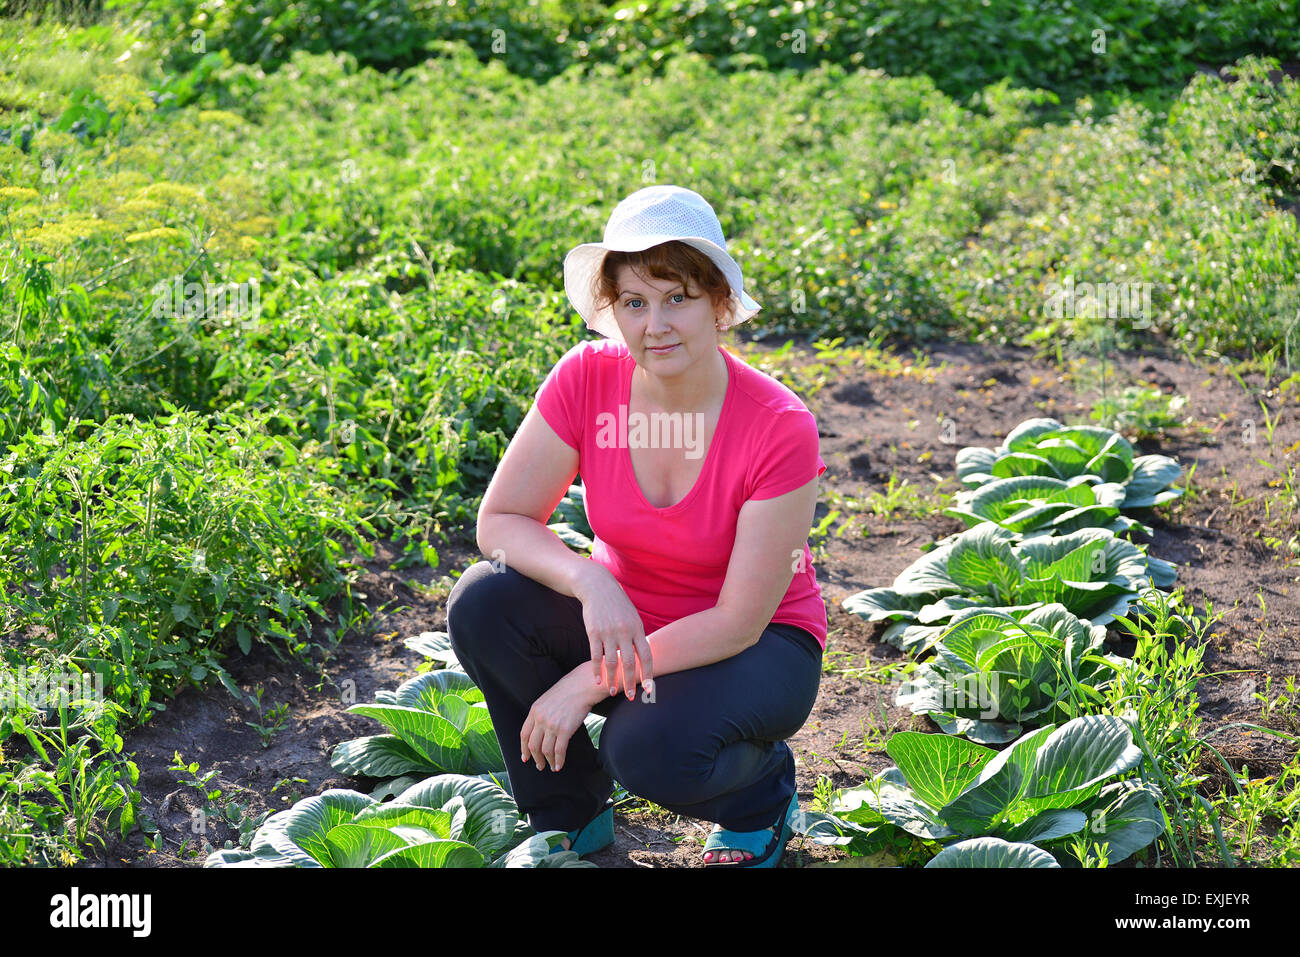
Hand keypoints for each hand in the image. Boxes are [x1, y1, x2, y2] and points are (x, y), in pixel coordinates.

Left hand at [521, 666, 608, 772]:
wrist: (582, 686)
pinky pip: (559, 751)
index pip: (524, 734)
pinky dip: (558, 761)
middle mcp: (540, 719)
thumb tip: (539, 730)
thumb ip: (540, 713)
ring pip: (545, 750)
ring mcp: (552, 725)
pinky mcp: (565, 730)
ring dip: (547, 762)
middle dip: (535, 758)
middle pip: (533, 745)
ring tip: (551, 767)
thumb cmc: (567, 691)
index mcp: (534, 711)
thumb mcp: (547, 699)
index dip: (524, 748)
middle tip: (539, 766)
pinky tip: (559, 765)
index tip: (525, 757)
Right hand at [573, 564, 653, 699]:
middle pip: (629, 663)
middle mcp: (624, 632)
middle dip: (630, 682)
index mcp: (637, 628)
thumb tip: (643, 654)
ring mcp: (608, 632)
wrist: (597, 586)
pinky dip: (596, 671)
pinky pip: (595, 656)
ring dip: (613, 680)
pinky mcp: (593, 632)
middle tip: (631, 697)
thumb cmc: (617, 603)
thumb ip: (637, 635)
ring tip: (614, 692)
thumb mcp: (632, 616)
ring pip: (611, 663)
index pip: (646, 655)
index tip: (650, 689)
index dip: (648, 673)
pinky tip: (598, 681)